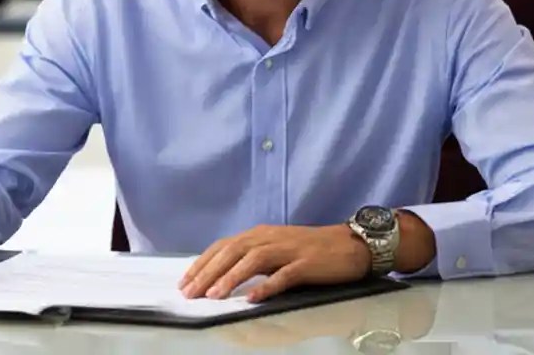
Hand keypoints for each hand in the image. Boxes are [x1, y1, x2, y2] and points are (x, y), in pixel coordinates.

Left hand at [179, 224, 370, 302]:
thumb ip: (251, 258)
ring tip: (214, 295)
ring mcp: (288, 250)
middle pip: (232, 252)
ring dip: (231, 278)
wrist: (349, 244)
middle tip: (190, 293)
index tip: (185, 282)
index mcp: (259, 234)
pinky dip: (266, 286)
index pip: (223, 246)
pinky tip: (253, 298)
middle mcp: (269, 238)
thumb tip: (221, 275)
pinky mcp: (306, 264)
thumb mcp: (275, 249)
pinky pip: (283, 275)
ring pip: (253, 261)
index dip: (202, 263)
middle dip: (208, 273)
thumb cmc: (309, 250)